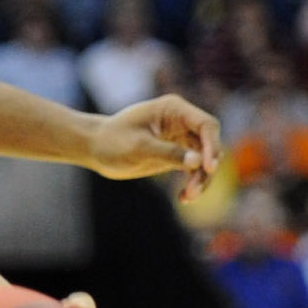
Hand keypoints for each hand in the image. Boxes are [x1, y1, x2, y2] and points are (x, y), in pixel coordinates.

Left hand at [83, 96, 222, 200]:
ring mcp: (181, 137)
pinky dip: (193, 182)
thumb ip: (168, 153)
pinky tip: (183, 198)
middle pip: (209, 143)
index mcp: (174, 109)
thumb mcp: (138, 147)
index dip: (212, 146)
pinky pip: (194, 169)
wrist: (95, 148)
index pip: (206, 125)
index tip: (208, 168)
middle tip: (194, 190)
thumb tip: (197, 163)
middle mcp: (182, 121)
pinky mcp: (177, 154)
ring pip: (204, 159)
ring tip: (188, 197)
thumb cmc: (112, 141)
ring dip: (201, 179)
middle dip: (206, 167)